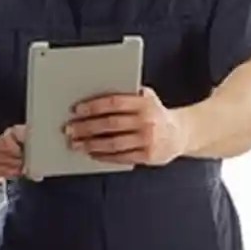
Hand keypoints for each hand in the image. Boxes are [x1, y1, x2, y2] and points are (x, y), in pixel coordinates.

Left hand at [65, 87, 187, 165]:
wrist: (180, 133)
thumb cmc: (156, 114)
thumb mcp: (148, 97)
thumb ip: (129, 94)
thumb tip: (97, 93)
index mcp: (144, 103)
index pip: (114, 103)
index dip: (93, 106)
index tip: (77, 110)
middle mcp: (146, 121)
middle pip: (110, 124)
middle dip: (86, 127)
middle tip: (69, 129)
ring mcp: (147, 140)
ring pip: (113, 143)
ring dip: (91, 144)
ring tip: (76, 144)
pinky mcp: (147, 156)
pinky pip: (121, 157)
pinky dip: (104, 156)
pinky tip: (92, 154)